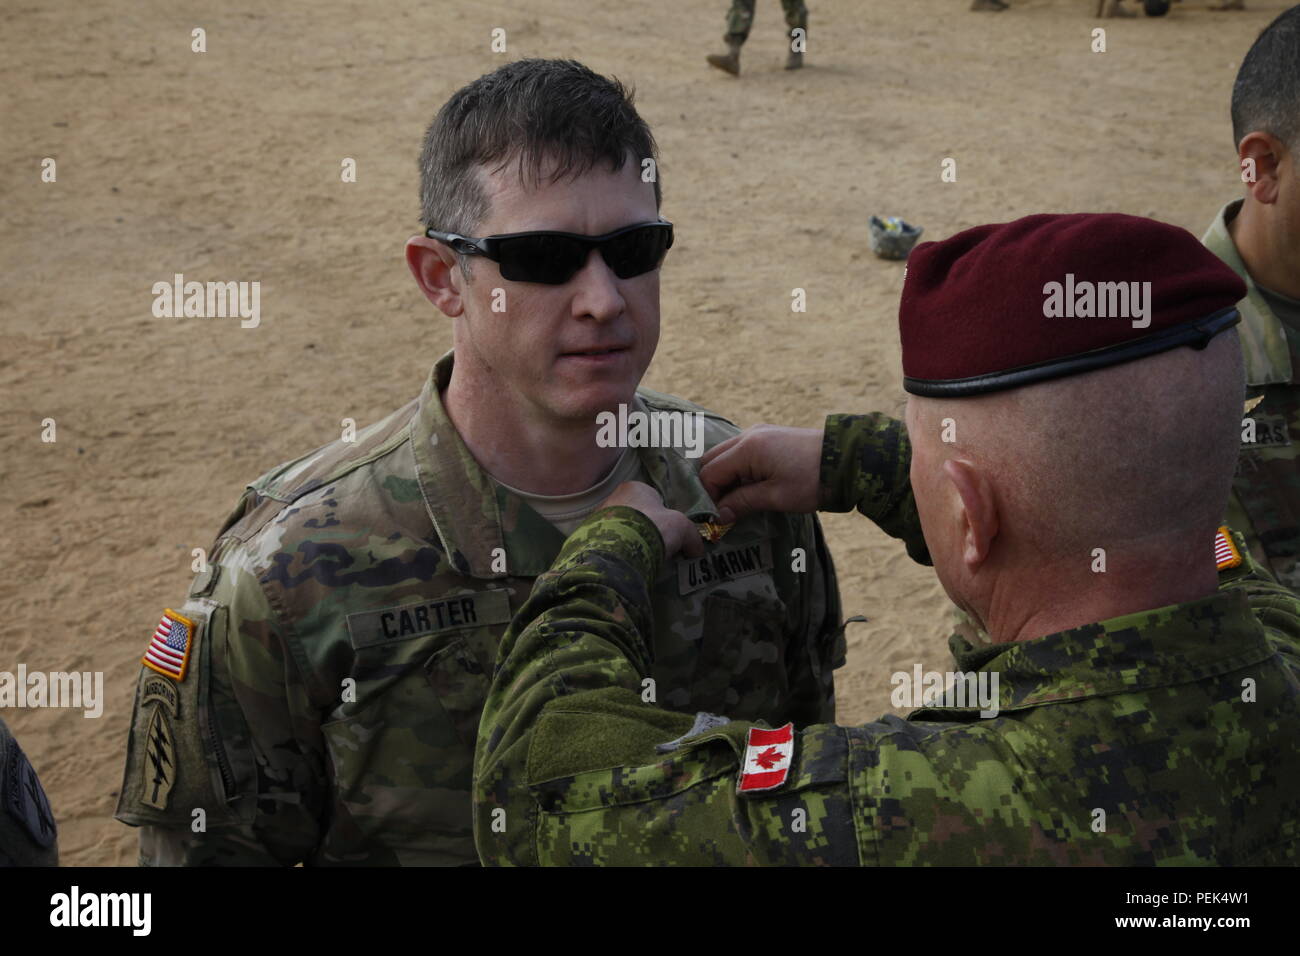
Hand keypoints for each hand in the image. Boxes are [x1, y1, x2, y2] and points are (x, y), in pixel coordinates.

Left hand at [600, 481, 704, 560]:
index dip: (663, 516)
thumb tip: (697, 550)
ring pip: (620, 529)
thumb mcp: (681, 527)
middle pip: (635, 514)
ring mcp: (596, 518)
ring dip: (629, 541)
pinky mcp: (586, 537)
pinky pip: (607, 544)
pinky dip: (616, 552)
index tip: (668, 534)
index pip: (652, 499)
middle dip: (644, 529)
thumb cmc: (653, 527)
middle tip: (655, 547)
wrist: (619, 549)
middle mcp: (611, 497)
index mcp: (634, 487)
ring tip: (640, 558)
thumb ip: (692, 536)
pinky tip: (625, 563)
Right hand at [700, 424, 822, 521]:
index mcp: (747, 448)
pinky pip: (741, 452)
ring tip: (736, 501)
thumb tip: (719, 516)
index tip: (717, 518)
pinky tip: (748, 487)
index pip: (710, 472)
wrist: (848, 461)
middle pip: (712, 460)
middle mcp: (748, 435)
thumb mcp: (776, 496)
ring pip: (726, 455)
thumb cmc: (812, 481)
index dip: (709, 497)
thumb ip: (743, 502)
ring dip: (726, 478)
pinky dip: (738, 469)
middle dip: (714, 486)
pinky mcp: (770, 437)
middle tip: (724, 510)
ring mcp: (759, 433)